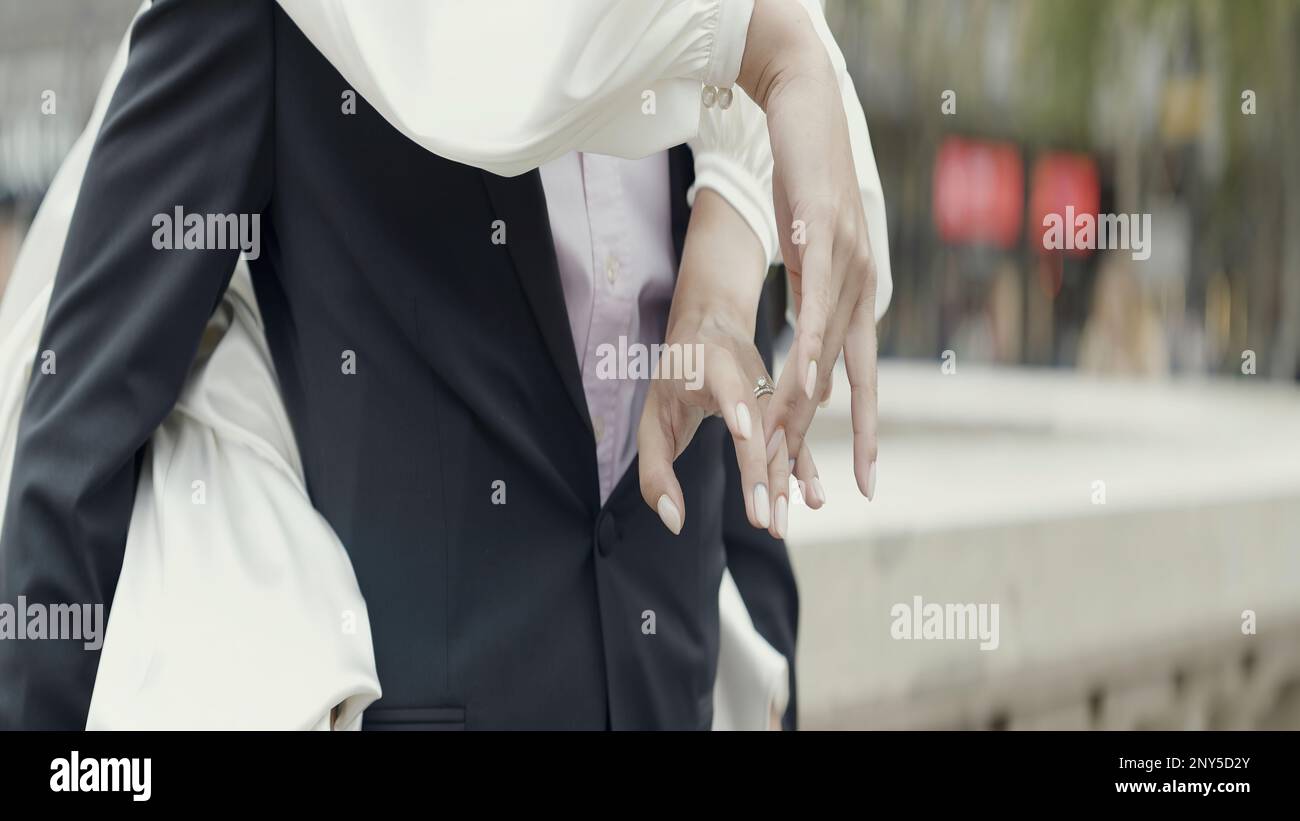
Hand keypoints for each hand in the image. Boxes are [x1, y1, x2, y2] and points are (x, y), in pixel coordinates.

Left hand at [638, 191, 824, 539]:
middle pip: (758, 424)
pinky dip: (802, 472)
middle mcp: (747, 374)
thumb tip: (674, 522)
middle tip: (760, 517)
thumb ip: (655, 471)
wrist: (714, 326)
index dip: (735, 404)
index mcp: (710, 363)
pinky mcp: (781, 406)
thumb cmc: (677, 377)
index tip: (744, 431)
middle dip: (760, 471)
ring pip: (778, 438)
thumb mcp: (653, 419)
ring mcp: (769, 389)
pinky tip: (813, 500)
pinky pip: (792, 441)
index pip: (725, 383)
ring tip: (780, 525)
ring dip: (781, 484)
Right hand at [738, 0, 879, 499]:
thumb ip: (813, 297)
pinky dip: (810, 350)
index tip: (868, 486)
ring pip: (825, 352)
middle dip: (818, 441)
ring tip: (787, 459)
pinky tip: (802, 385)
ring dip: (804, 411)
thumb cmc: (806, 180)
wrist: (808, 108)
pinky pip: (817, 305)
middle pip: (838, 379)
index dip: (868, 434)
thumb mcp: (809, 252)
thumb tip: (812, 338)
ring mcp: (849, 262)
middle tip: (808, 499)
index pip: (865, 379)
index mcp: (857, 295)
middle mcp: (862, 286)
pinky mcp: (826, 237)